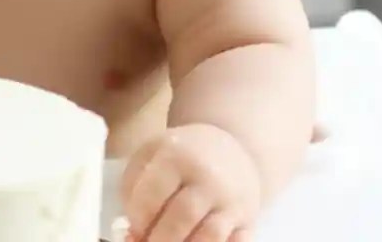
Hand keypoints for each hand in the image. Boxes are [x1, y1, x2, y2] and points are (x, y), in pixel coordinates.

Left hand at [120, 124, 261, 241]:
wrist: (231, 149)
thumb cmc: (180, 155)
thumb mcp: (150, 156)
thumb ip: (133, 190)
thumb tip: (132, 233)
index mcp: (177, 156)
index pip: (152, 194)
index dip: (138, 218)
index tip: (134, 226)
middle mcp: (209, 177)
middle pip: (182, 217)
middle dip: (159, 239)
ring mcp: (232, 200)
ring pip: (211, 236)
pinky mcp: (249, 220)